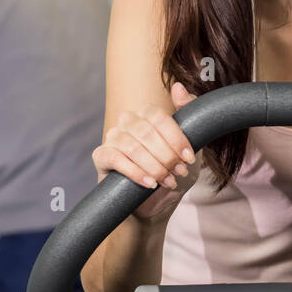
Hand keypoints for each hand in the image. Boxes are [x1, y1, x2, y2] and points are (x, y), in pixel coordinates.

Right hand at [92, 82, 200, 220]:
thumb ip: (189, 115)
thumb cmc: (173, 173)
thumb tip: (177, 87)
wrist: (155, 205)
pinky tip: (149, 183)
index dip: (176, 138)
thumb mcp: (190, 148)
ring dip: (153, 166)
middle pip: (146, 131)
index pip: (160, 117)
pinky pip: (115, 158)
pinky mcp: (101, 156)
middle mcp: (128, 121)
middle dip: (166, 156)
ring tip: (167, 181)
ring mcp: (113, 137)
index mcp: (149, 115)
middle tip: (178, 172)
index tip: (189, 158)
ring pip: (132, 146)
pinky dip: (135, 172)